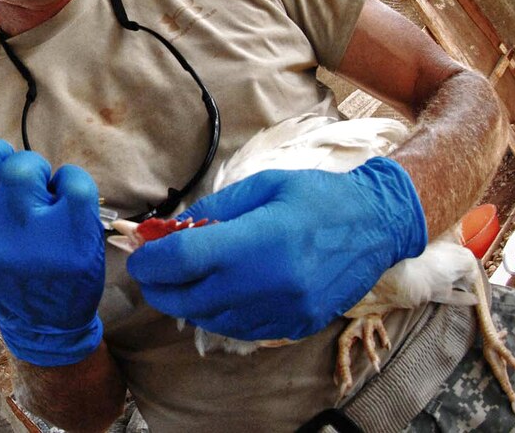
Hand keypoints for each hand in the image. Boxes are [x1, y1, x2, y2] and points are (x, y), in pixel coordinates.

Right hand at [0, 71, 104, 365]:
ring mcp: (25, 233)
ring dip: (38, 177)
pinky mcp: (68, 234)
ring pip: (27, 164)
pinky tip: (66, 211)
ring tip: (40, 208)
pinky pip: (71, 178)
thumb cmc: (1, 275)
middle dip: (2, 159)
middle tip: (14, 186)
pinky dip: (72, 185)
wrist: (44, 324)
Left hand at [126, 158, 426, 340]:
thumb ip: (214, 211)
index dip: (149, 258)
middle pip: (187, 298)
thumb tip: (171, 228)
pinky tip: (220, 289)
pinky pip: (238, 329)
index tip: (137, 252)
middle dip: (159, 285)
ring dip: (187, 300)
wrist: (377, 226)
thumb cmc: (319, 197)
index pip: (181, 260)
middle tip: (151, 268)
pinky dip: (219, 312)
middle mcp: (267, 284)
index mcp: (257, 241)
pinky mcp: (292, 327)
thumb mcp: (263, 186)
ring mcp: (281, 312)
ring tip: (185, 276)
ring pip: (209, 319)